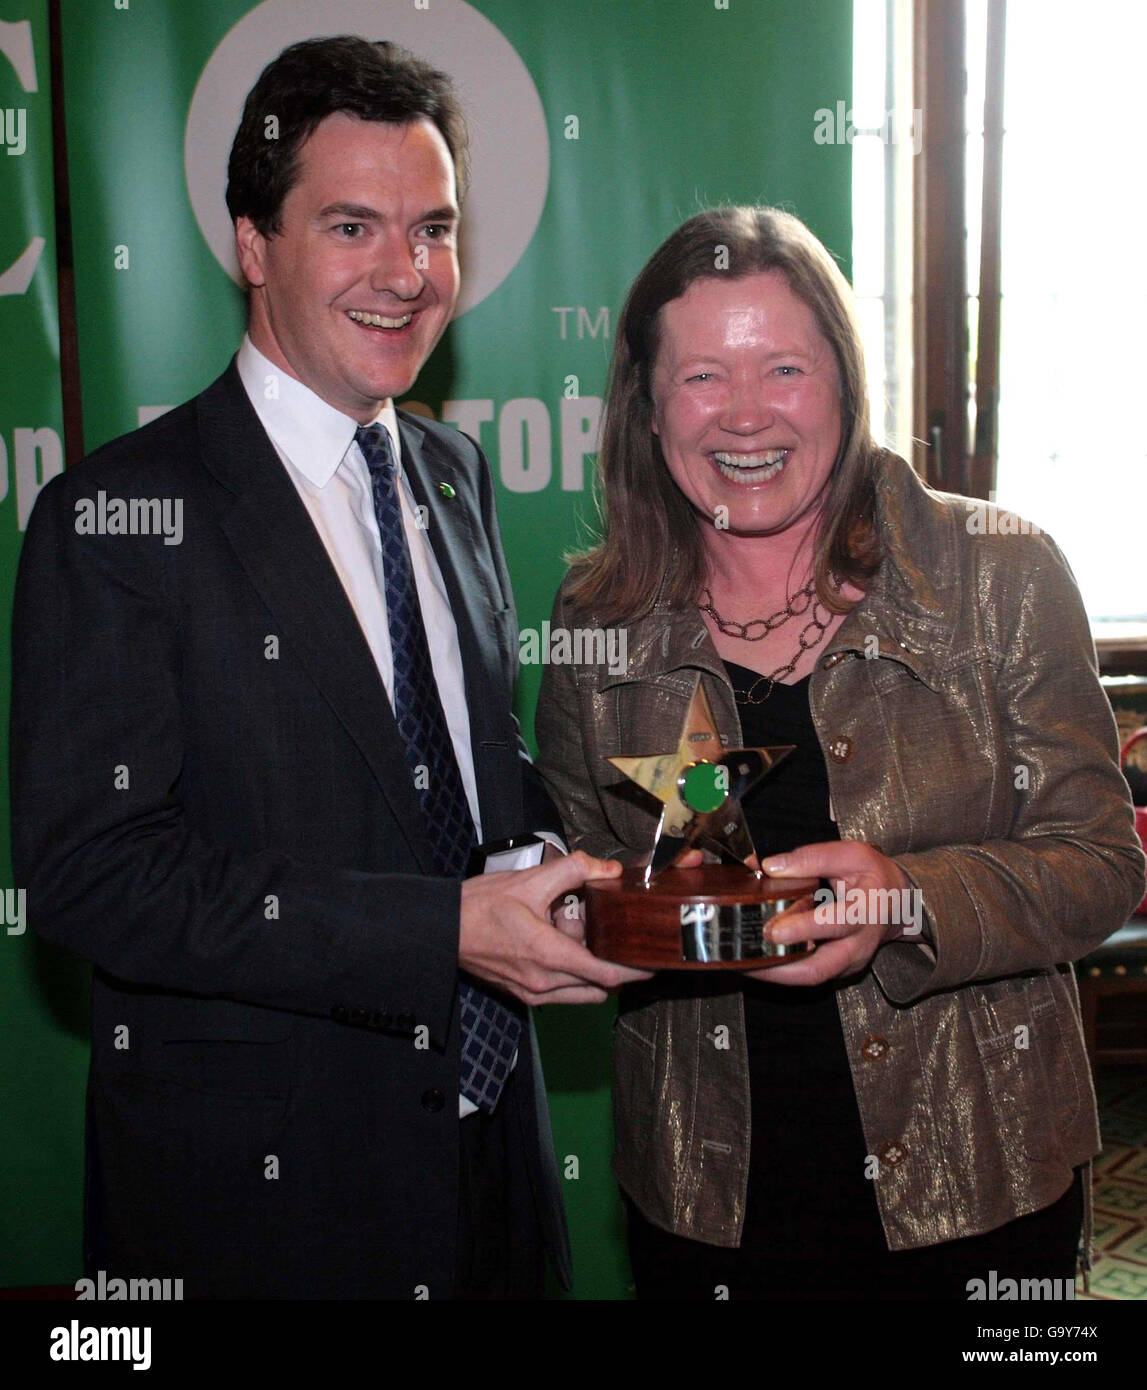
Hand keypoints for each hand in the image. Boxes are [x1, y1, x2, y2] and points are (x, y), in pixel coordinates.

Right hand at [459, 850, 651, 1004]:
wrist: (442, 928)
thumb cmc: (481, 906)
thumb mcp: (531, 880)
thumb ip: (574, 870)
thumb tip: (608, 868)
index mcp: (549, 957)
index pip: (607, 974)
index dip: (636, 970)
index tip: (655, 961)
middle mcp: (544, 984)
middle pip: (600, 987)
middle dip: (614, 966)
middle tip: (617, 938)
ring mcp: (532, 994)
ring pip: (582, 993)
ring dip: (593, 972)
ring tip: (583, 938)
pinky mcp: (523, 994)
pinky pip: (562, 992)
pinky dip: (572, 974)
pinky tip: (560, 943)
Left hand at [746, 840, 917, 984]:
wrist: (899, 904)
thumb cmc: (875, 877)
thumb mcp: (853, 855)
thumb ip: (812, 857)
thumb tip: (770, 865)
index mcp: (865, 912)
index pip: (835, 924)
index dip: (803, 929)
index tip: (773, 930)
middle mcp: (857, 945)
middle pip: (819, 969)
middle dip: (781, 968)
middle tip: (749, 957)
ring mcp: (847, 962)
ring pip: (809, 977)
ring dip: (774, 973)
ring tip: (742, 961)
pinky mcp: (836, 969)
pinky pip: (806, 974)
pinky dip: (780, 969)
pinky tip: (754, 958)